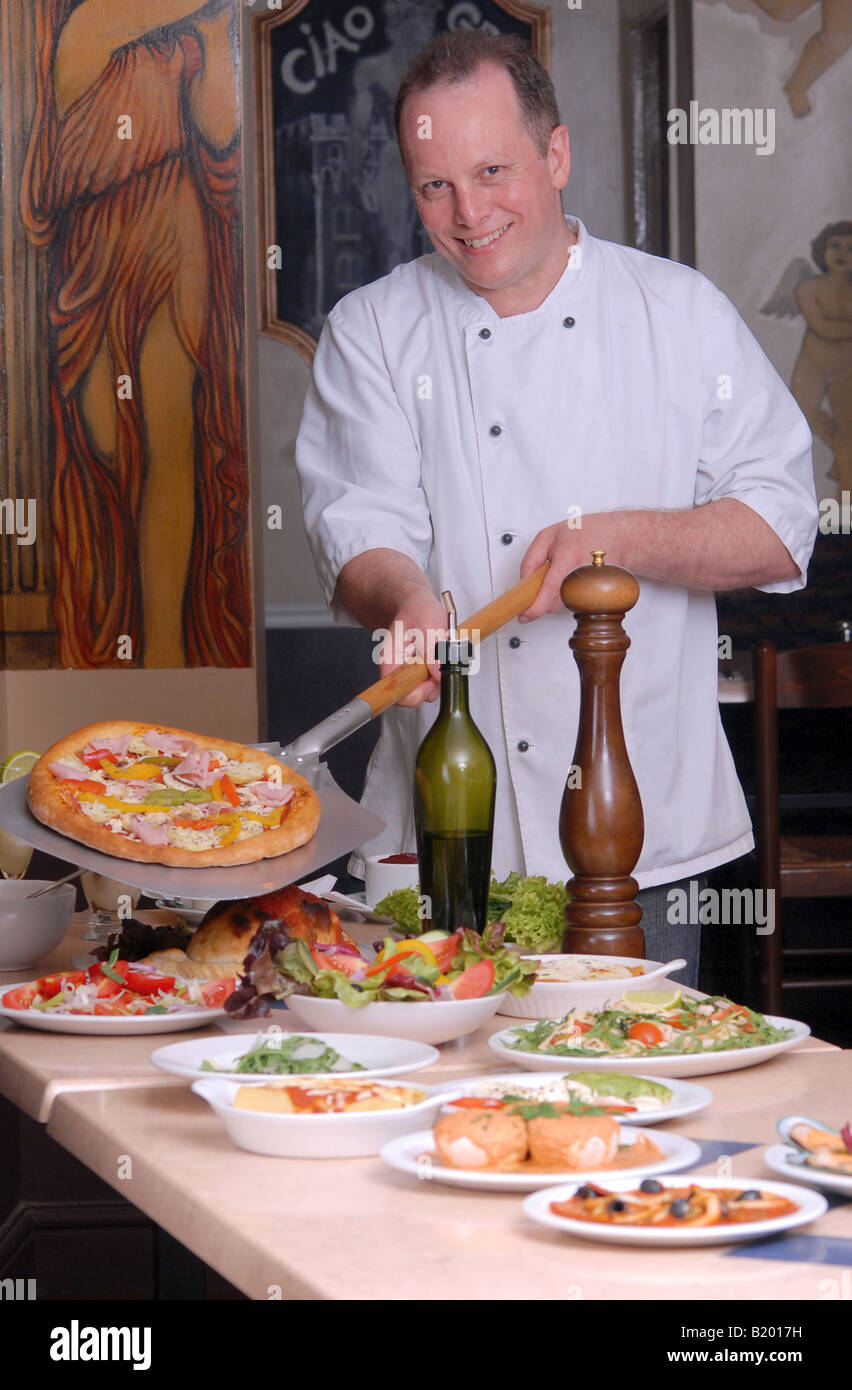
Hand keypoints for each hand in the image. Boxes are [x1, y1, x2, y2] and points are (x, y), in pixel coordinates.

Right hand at [379, 591, 447, 707]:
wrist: (419, 603)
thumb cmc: (417, 609)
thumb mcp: (428, 626)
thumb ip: (433, 652)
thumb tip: (439, 676)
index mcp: (390, 662)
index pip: (396, 694)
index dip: (413, 695)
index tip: (427, 684)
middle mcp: (398, 672)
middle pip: (414, 696)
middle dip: (432, 684)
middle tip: (440, 663)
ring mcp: (411, 673)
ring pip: (428, 690)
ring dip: (441, 676)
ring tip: (442, 653)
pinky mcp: (422, 672)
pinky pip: (435, 682)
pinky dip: (444, 672)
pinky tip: (443, 655)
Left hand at [518, 513, 625, 620]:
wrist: (618, 536)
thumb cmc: (586, 532)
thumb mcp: (548, 536)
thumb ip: (531, 558)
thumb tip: (524, 581)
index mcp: (569, 557)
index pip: (550, 591)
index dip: (535, 608)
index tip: (525, 615)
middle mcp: (582, 574)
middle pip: (554, 602)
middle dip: (543, 596)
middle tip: (546, 578)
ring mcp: (592, 586)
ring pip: (563, 604)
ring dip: (556, 595)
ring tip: (563, 573)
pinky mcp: (597, 594)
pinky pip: (575, 602)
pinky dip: (568, 595)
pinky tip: (572, 579)